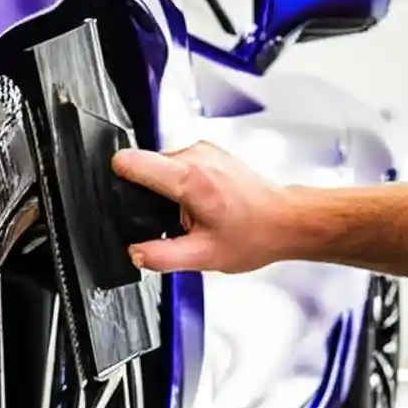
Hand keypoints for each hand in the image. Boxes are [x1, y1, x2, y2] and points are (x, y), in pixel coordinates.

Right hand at [111, 142, 301, 273]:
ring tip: (192, 214)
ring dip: (167, 192)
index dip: (120, 178)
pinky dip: (181, 185)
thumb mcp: (203, 257)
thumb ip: (162, 257)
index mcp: (190, 180)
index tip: (122, 193)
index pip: (134, 161)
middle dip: (150, 196)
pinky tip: (201, 204)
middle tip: (177, 220)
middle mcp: (197, 156)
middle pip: (147, 168)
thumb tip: (135, 253)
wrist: (286, 221)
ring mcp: (204, 150)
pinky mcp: (209, 151)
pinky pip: (178, 165)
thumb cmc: (254, 235)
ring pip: (163, 167)